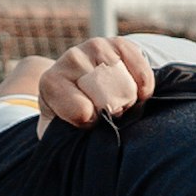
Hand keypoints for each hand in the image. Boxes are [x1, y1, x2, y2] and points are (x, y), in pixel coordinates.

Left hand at [18, 36, 158, 127]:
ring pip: (126, 87)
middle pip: (108, 100)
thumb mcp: (60, 133)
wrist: (78, 87)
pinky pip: (140, 69)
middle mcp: (70, 59)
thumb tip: (84, 151)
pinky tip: (136, 91)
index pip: (83, 112)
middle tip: (106, 113)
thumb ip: (65, 141)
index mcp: (51, 83)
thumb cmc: (70, 117)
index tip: (88, 121)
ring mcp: (95, 47)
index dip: (91, 122)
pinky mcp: (118, 43)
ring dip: (128, 100)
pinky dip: (143, 86)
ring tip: (118, 101)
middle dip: (112, 112)